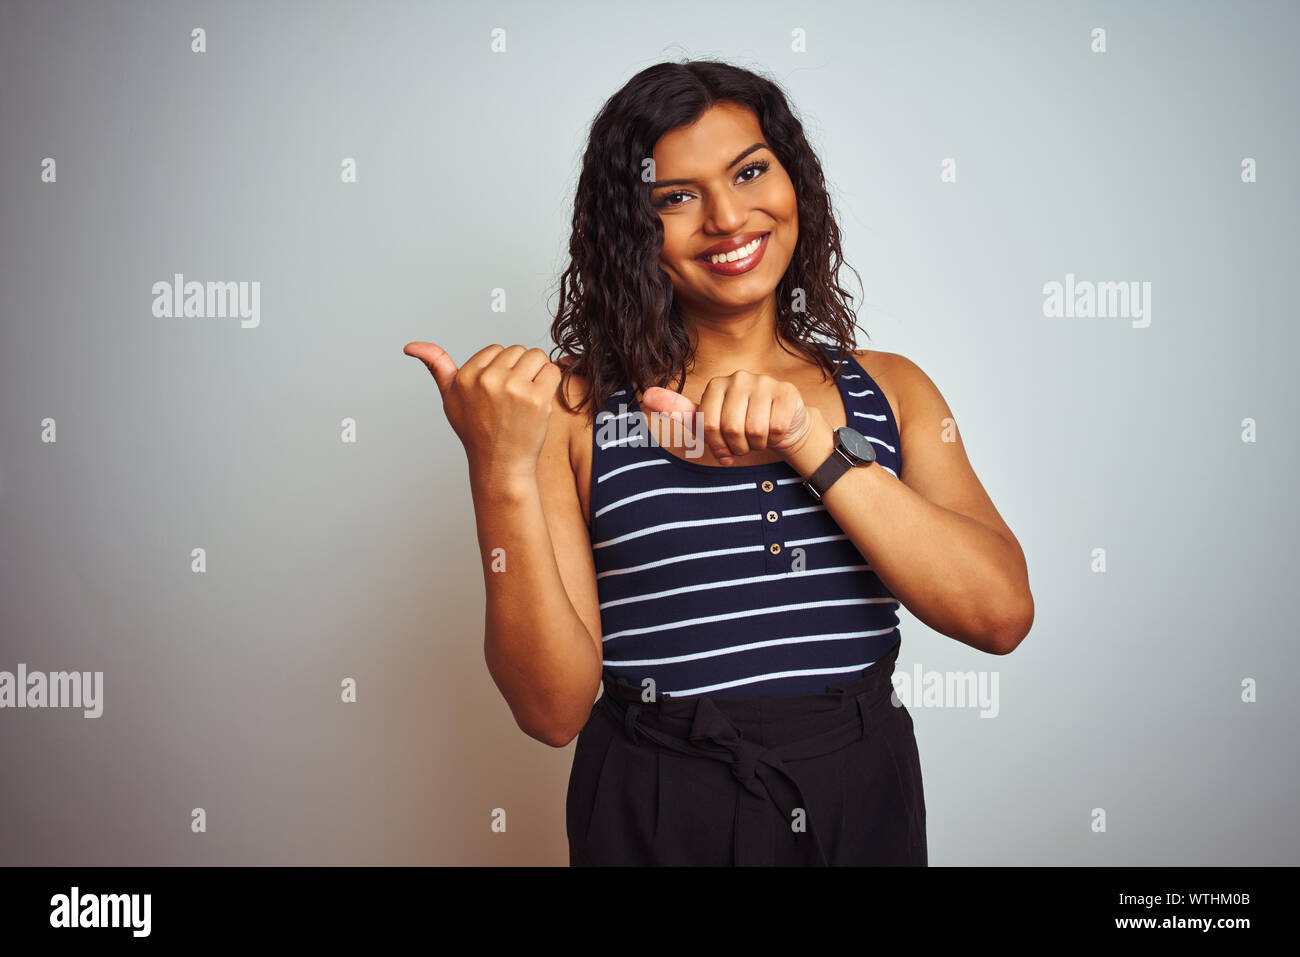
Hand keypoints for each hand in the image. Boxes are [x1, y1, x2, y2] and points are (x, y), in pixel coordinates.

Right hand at [403, 342, 562, 479]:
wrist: (500, 464)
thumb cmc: (476, 432)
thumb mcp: (450, 398)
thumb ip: (436, 366)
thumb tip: (410, 346)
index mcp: (466, 376)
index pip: (496, 349)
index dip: (500, 370)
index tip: (496, 394)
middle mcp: (487, 379)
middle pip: (518, 350)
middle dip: (519, 369)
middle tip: (513, 399)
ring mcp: (513, 388)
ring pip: (536, 356)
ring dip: (537, 374)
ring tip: (526, 399)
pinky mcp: (537, 398)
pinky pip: (552, 371)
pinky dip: (550, 384)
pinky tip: (539, 403)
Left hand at [638, 370, 824, 466]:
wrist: (783, 424)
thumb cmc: (742, 423)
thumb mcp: (708, 421)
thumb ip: (677, 411)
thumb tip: (646, 395)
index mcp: (717, 385)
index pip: (708, 426)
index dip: (717, 445)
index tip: (724, 447)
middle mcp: (740, 378)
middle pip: (731, 429)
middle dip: (737, 447)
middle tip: (744, 444)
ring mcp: (765, 383)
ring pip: (754, 431)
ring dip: (756, 444)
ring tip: (758, 437)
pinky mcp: (786, 393)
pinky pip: (774, 429)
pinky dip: (775, 439)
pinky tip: (774, 431)